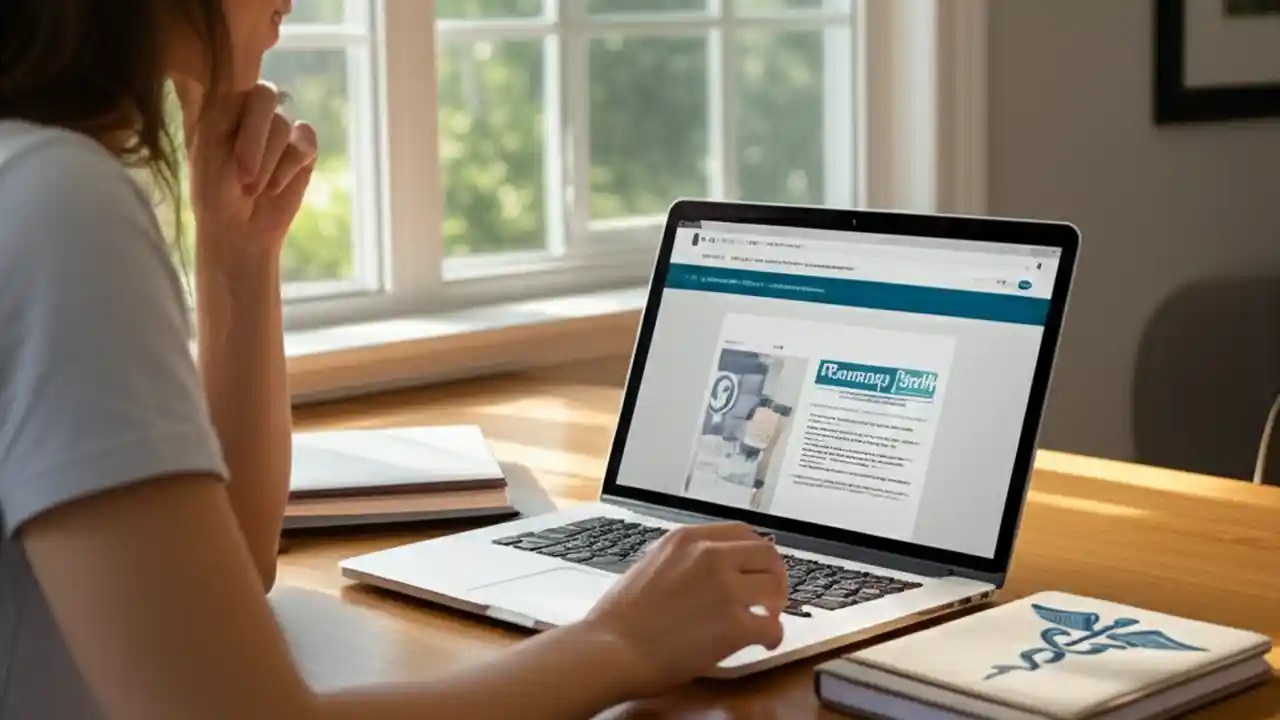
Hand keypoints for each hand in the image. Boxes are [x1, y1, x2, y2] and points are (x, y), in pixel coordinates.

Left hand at [180, 80, 318, 274]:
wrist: (237, 231)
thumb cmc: (212, 192)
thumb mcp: (206, 149)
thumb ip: (220, 110)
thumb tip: (234, 79)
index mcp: (224, 104)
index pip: (237, 79)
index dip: (236, 107)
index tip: (227, 144)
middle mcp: (253, 111)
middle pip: (267, 96)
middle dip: (255, 138)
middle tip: (244, 175)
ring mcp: (281, 129)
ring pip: (284, 126)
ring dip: (268, 163)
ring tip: (253, 189)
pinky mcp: (303, 150)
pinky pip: (306, 143)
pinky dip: (290, 168)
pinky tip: (275, 187)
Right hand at [583, 523, 787, 694]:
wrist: (611, 649)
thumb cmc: (619, 617)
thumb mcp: (650, 564)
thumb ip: (682, 561)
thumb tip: (704, 572)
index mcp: (688, 538)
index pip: (741, 533)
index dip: (756, 553)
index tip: (757, 568)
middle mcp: (710, 555)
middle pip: (767, 554)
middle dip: (774, 575)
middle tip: (770, 596)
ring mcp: (725, 589)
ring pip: (774, 588)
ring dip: (775, 605)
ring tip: (766, 620)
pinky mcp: (733, 625)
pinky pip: (772, 627)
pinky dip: (772, 636)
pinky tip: (763, 644)